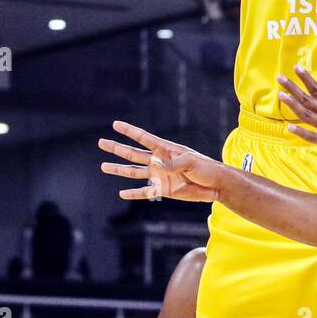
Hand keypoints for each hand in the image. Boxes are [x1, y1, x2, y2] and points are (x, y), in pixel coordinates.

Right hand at [98, 122, 221, 201]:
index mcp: (166, 149)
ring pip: (134, 172)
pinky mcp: (162, 190)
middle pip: (133, 153)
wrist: (215, 185)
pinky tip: (121, 193)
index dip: (129, 131)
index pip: (144, 138)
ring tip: (104, 166)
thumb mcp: (191, 162)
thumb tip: (156, 164)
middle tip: (101, 142)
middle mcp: (159, 161)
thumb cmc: (206, 168)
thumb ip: (173, 163)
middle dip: (117, 148)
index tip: (115, 124)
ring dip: (119, 169)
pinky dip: (133, 193)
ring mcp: (159, 175)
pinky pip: (144, 192)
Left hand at [277, 67, 316, 173]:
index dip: (306, 79)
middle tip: (280, 77)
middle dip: (293, 87)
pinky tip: (289, 128)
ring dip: (293, 104)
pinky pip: (312, 137)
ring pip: (308, 114)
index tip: (296, 67)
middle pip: (308, 99)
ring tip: (281, 95)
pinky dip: (301, 132)